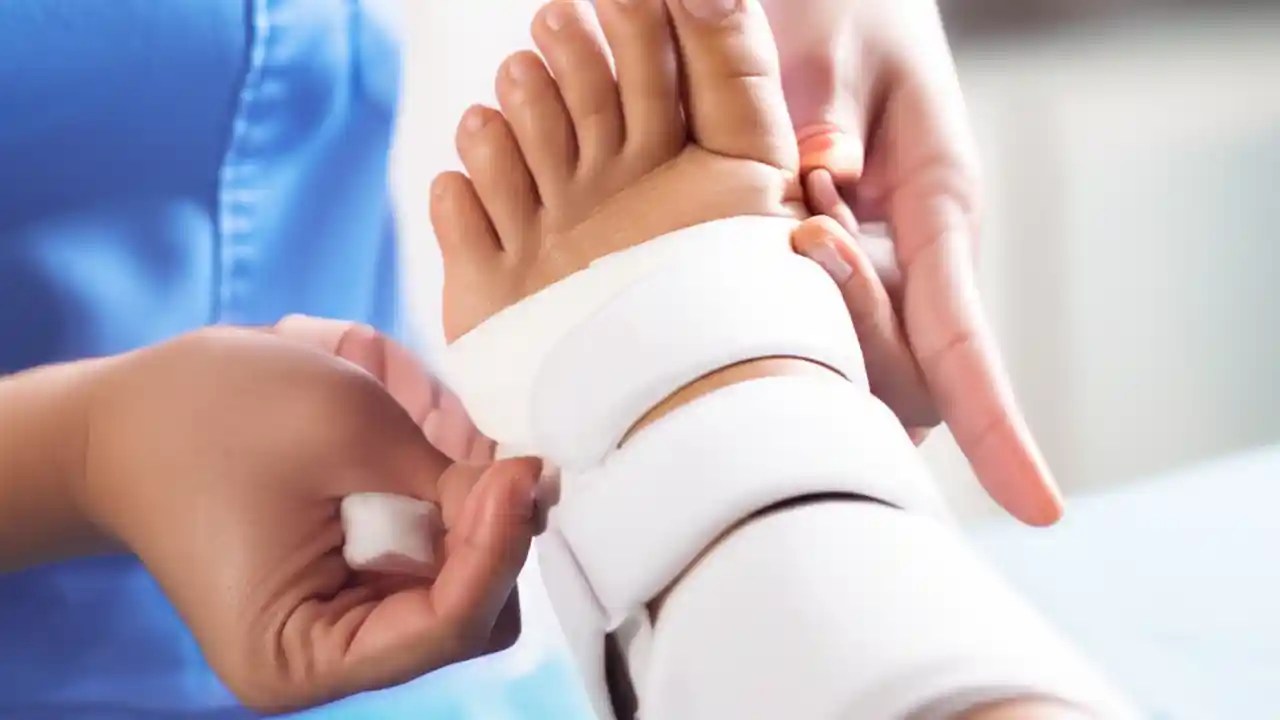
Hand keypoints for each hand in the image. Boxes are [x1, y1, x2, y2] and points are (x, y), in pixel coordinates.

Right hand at [77, 325, 535, 711]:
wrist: (125, 417)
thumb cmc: (215, 415)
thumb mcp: (345, 428)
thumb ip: (448, 477)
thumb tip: (533, 489)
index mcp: (303, 654)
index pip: (448, 626)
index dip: (498, 546)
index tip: (525, 469)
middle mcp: (331, 657)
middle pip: (467, 616)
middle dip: (491, 535)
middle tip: (505, 458)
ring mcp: (344, 623)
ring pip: (463, 583)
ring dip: (475, 513)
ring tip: (463, 443)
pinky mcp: (352, 585)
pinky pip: (432, 556)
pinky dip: (450, 505)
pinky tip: (440, 450)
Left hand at [764, 0, 1062, 524]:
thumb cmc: (839, 6)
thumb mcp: (841, 46)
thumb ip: (833, 114)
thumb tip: (827, 178)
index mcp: (935, 203)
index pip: (964, 336)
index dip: (998, 424)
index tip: (1039, 507)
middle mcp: (904, 253)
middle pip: (891, 369)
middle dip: (847, 328)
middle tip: (807, 219)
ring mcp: (858, 263)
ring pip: (839, 359)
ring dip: (799, 315)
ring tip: (787, 202)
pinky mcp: (804, 261)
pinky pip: (787, 321)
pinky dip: (758, 305)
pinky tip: (734, 251)